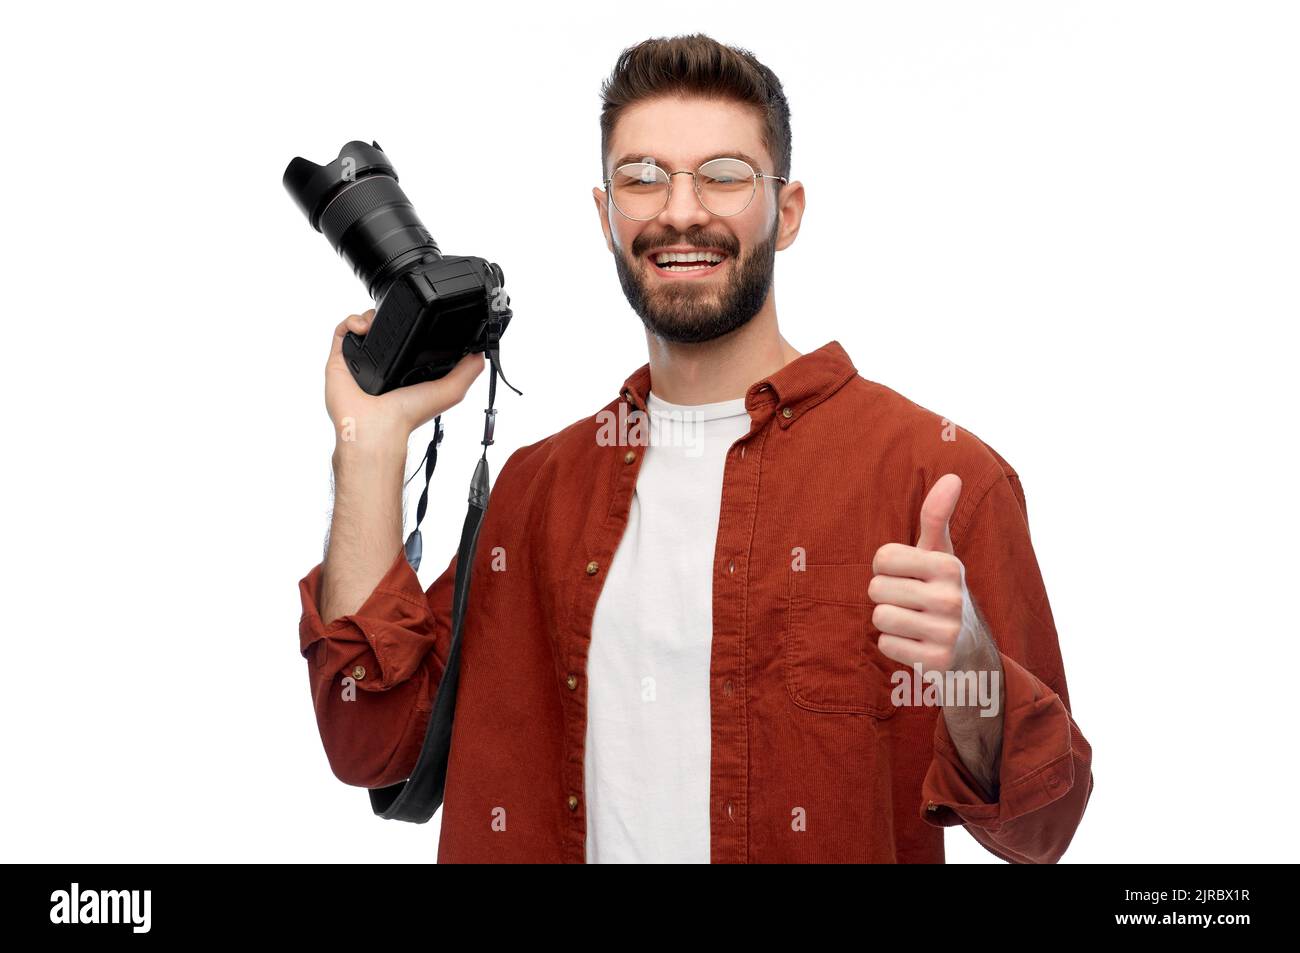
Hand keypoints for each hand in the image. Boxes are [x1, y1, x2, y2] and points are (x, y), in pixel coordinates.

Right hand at [324, 308, 484, 448]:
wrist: (376, 426)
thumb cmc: (408, 414)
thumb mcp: (450, 391)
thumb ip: (467, 371)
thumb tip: (481, 353)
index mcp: (405, 368)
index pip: (408, 337)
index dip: (414, 324)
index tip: (420, 316)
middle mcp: (382, 363)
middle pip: (384, 326)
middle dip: (389, 316)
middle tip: (397, 319)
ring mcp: (360, 360)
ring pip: (363, 324)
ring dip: (372, 315)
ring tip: (377, 323)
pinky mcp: (340, 358)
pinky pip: (342, 330)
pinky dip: (352, 321)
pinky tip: (364, 328)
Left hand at [868, 473, 985, 676]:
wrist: (970, 652)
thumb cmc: (942, 591)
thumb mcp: (941, 554)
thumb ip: (937, 516)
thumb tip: (952, 476)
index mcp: (950, 565)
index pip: (882, 558)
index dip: (886, 568)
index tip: (907, 576)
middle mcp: (952, 598)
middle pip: (877, 588)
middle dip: (886, 596)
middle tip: (910, 603)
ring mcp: (946, 632)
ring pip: (880, 618)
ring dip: (889, 622)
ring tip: (913, 623)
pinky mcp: (936, 662)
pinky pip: (886, 645)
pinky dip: (895, 646)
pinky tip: (916, 644)